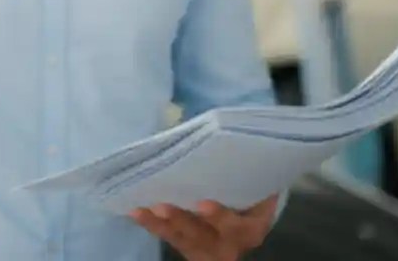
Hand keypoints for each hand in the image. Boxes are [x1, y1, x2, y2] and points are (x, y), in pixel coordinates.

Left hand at [129, 195, 277, 260]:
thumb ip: (256, 182)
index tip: (203, 204)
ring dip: (160, 224)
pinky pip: (167, 236)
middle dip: (182, 221)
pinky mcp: (185, 246)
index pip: (235, 226)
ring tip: (141, 210)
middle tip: (162, 208)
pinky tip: (135, 211)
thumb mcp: (262, 200)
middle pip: (202, 235)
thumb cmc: (252, 206)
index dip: (219, 217)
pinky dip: (150, 224)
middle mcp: (226, 243)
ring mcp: (203, 248)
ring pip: (180, 238)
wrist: (243, 234)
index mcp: (248, 229)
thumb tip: (253, 149)